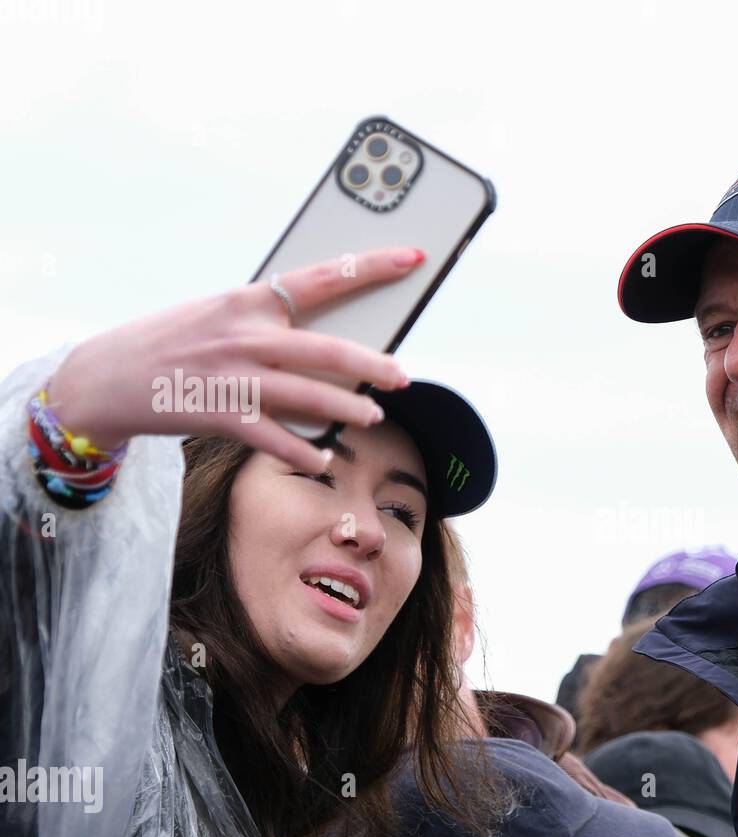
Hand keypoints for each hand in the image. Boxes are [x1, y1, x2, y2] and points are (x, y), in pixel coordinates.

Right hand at [44, 247, 424, 472]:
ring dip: (349, 410)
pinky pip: (278, 440)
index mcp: (248, 300)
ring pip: (311, 397)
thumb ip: (269, 321)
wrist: (105, 376)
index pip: (323, 277)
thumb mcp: (220, 313)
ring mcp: (234, 378)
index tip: (412, 257)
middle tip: (402, 376)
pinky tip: (323, 457)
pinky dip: (306, 452)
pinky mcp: (221, 416)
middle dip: (374, 365)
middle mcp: (245, 336)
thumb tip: (330, 336)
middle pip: (328, 350)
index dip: (372, 267)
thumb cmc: (173, 341)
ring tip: (372, 416)